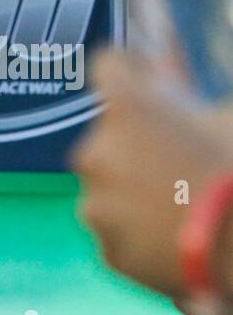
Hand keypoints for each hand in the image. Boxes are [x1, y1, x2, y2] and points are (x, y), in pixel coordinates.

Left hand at [71, 48, 232, 298]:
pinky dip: (142, 231)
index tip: (142, 75)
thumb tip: (194, 108)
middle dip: (136, 144)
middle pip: (109, 138)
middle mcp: (96, 153)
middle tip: (178, 158)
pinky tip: (178, 236)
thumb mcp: (228, 118)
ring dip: (136, 190)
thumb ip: (199, 106)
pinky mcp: (108, 249)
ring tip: (183, 204)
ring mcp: (96, 205)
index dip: (130, 69)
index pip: (109, 66)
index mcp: (128, 107)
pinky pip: (121, 231)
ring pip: (111, 188)